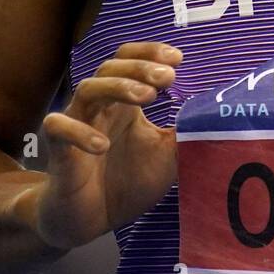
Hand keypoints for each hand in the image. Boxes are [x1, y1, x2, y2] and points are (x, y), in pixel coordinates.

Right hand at [36, 41, 181, 248]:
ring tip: (147, 97)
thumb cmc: (127, 182)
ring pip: (87, 89)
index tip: (177, 59)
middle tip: (167, 77)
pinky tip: (101, 145)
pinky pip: (58, 127)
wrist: (89, 221)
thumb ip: (185, 135)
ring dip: (117, 87)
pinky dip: (78, 132)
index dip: (149, 52)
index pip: (130, 60)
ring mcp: (77, 125)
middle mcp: (100, 108)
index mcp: (124, 104)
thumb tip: (215, 115)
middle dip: (140, 67)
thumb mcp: (166, 157)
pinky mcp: (58, 152)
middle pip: (110, 67)